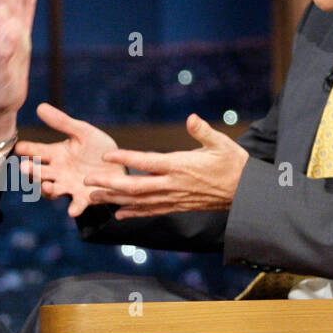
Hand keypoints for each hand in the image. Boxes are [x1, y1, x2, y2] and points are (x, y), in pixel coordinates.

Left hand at [0, 0, 36, 152]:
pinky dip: (27, 1)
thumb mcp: (4, 78)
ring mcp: (14, 36)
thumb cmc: (1, 95)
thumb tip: (8, 37)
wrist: (0, 106)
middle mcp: (6, 33)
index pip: (1, 6)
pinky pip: (25, 16)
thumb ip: (5, 58)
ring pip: (17, 4)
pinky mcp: (21, 43)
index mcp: (2, 37)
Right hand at [16, 103, 118, 215]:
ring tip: (48, 186)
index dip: (26, 150)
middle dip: (31, 171)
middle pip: (39, 172)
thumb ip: (62, 123)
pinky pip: (76, 204)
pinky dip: (74, 208)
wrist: (120, 166)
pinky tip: (72, 210)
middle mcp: (57, 172)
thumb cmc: (98, 148)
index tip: (18, 147)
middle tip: (24, 167)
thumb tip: (40, 107)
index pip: (35, 151)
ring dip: (47, 190)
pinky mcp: (84, 198)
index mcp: (55, 154)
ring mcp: (69, 186)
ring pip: (51, 190)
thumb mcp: (82, 132)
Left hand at [83, 113, 248, 218]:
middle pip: (135, 186)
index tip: (106, 156)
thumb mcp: (221, 143)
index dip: (126, 159)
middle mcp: (173, 184)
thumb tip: (191, 119)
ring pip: (139, 202)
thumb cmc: (234, 163)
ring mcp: (174, 198)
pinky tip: (118, 214)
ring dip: (114, 200)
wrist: (246, 192)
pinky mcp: (177, 206)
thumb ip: (203, 131)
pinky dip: (133, 213)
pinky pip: (151, 211)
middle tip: (86, 181)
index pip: (147, 162)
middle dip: (109, 184)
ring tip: (92, 197)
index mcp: (181, 166)